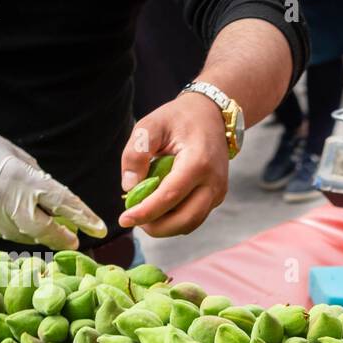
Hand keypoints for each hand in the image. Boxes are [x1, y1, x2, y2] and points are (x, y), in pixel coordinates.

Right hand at [0, 107, 105, 249]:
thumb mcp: (17, 157)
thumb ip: (39, 183)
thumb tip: (59, 208)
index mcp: (20, 178)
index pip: (61, 203)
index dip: (83, 218)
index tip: (100, 230)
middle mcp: (4, 200)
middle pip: (42, 230)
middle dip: (61, 237)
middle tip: (74, 240)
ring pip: (22, 235)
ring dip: (38, 233)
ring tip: (47, 228)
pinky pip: (1, 232)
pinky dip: (14, 229)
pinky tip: (15, 220)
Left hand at [118, 91, 230, 236]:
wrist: (211, 116)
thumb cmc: (179, 119)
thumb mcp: (151, 125)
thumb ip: (136, 152)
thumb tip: (129, 187)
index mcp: (198, 162)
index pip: (170, 196)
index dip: (145, 212)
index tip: (124, 219)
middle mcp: (213, 182)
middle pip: (184, 220)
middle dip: (156, 226)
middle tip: (133, 219)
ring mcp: (218, 192)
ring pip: (190, 224)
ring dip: (165, 226)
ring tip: (144, 214)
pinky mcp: (217, 197)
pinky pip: (194, 217)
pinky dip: (175, 220)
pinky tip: (159, 208)